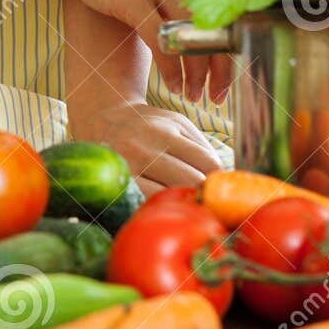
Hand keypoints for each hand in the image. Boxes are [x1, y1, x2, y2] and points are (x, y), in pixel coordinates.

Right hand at [56, 0, 232, 103]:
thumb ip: (165, 4)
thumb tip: (183, 37)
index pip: (218, 19)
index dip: (227, 53)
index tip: (224, 81)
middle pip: (211, 28)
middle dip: (219, 68)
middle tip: (217, 97)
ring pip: (190, 35)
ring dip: (196, 72)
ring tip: (194, 96)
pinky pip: (160, 38)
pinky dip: (171, 65)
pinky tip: (172, 84)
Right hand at [79, 103, 221, 199]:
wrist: (103, 121)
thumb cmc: (149, 125)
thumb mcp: (176, 123)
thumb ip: (201, 146)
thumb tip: (225, 179)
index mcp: (164, 131)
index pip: (207, 163)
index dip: (218, 177)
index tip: (218, 185)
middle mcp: (143, 149)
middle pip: (190, 182)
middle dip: (203, 192)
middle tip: (206, 199)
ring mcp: (126, 169)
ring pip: (168, 197)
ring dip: (182, 202)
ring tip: (187, 204)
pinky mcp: (116, 186)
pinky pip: (146, 204)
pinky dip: (159, 208)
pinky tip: (165, 207)